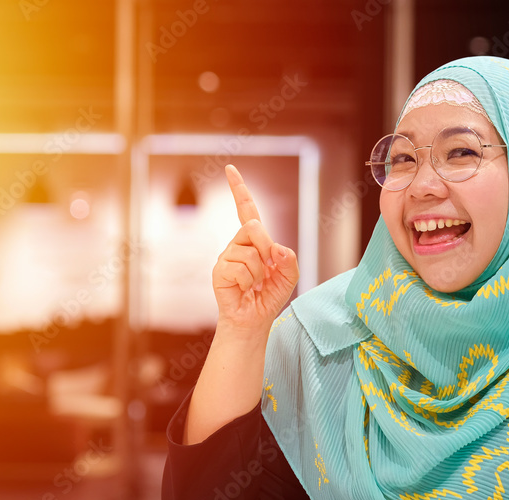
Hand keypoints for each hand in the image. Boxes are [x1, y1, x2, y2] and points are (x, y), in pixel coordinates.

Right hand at [213, 165, 298, 336]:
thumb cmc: (269, 296)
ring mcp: (226, 257)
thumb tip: (277, 248)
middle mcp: (237, 244)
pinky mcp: (219, 271)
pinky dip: (248, 281)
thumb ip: (290, 259)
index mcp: (253, 241)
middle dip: (265, 247)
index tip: (230, 169)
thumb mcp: (289, 276)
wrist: (254, 320)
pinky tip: (244, 289)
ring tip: (254, 284)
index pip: (246, 210)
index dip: (239, 190)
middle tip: (266, 270)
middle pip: (253, 226)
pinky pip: (240, 268)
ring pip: (249, 252)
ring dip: (259, 272)